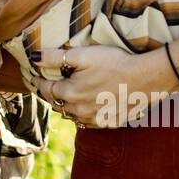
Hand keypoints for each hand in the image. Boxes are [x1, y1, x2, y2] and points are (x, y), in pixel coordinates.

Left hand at [31, 43, 167, 127]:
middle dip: (50, 94)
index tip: (32, 76)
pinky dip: (83, 115)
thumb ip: (55, 58)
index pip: (46, 88)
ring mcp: (95, 119)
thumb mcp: (83, 55)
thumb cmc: (115, 63)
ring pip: (72, 115)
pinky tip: (85, 108)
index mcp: (70, 93)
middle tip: (45, 86)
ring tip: (64, 97)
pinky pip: (89, 122)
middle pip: (57, 103)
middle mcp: (79, 110)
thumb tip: (33, 57)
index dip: (37, 81)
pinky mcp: (109, 123)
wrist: (146, 79)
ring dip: (66, 106)